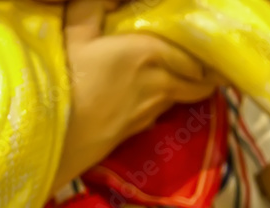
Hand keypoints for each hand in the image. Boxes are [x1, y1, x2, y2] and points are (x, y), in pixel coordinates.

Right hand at [51, 0, 223, 193]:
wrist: (53, 132)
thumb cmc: (63, 77)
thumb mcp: (75, 32)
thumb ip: (94, 8)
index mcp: (150, 52)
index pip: (194, 55)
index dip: (208, 56)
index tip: (216, 53)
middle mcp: (161, 81)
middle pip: (200, 82)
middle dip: (210, 75)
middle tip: (215, 68)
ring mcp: (154, 108)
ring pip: (185, 97)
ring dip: (193, 88)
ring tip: (197, 78)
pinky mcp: (142, 127)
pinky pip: (166, 110)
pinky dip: (171, 101)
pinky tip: (162, 94)